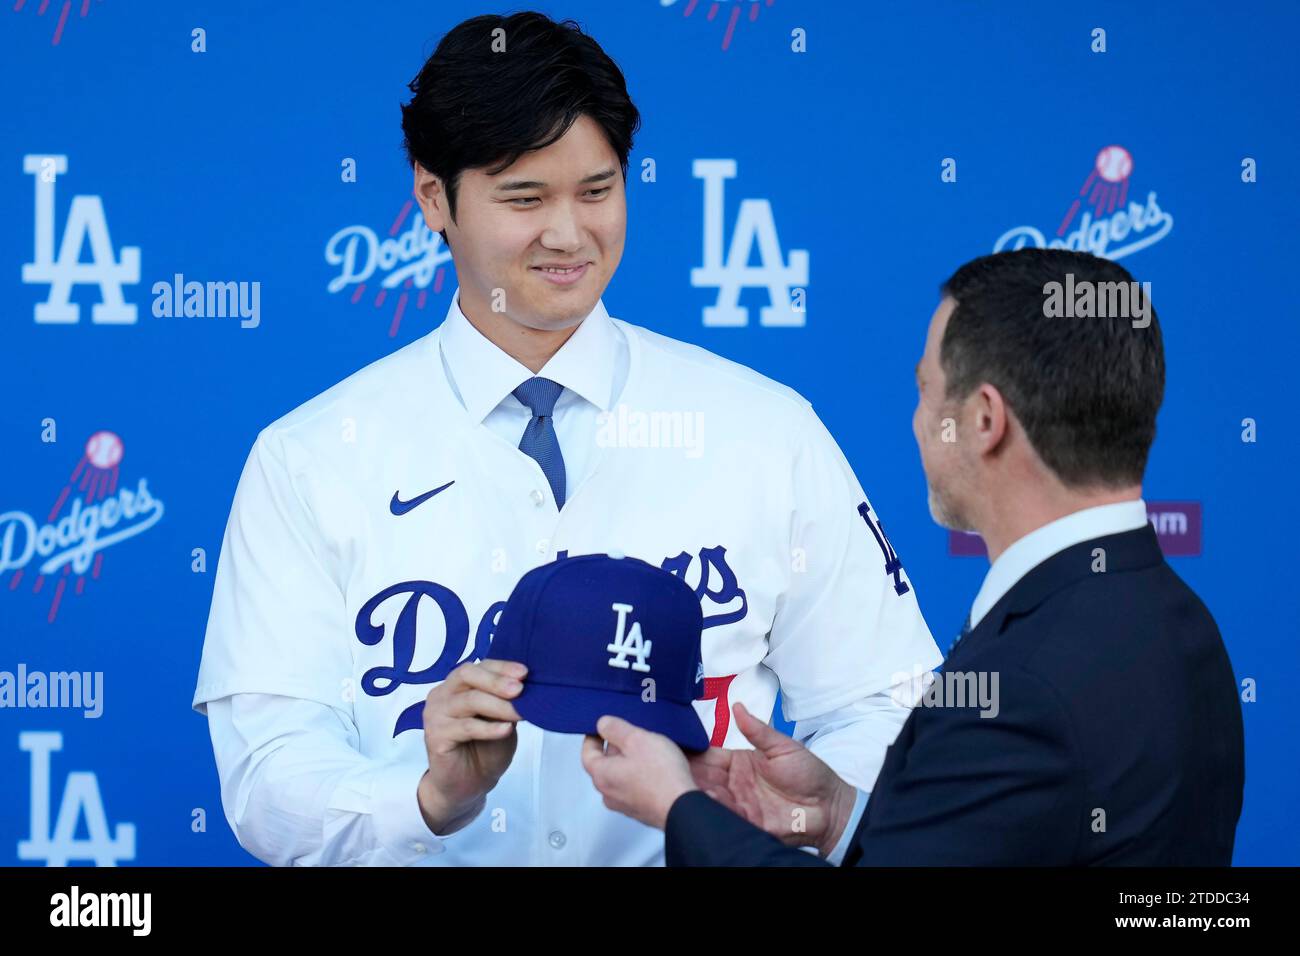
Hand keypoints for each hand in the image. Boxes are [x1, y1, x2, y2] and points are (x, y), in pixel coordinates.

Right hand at [418, 659, 525, 833]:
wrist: (468, 784)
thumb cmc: (485, 748)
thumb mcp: (501, 718)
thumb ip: (506, 700)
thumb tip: (524, 684)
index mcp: (457, 685)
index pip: (479, 666)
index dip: (502, 667)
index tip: (525, 673)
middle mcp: (442, 694)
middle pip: (467, 675)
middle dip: (496, 681)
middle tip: (519, 689)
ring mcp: (435, 714)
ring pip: (469, 700)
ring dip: (498, 705)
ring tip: (520, 713)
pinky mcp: (435, 736)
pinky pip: (465, 727)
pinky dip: (488, 728)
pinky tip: (505, 730)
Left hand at [580, 716, 697, 829]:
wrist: (684, 806)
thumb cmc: (661, 776)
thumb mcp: (637, 739)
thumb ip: (615, 729)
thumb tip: (603, 724)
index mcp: (602, 775)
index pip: (588, 754)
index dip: (593, 737)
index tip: (600, 728)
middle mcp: (609, 794)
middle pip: (605, 765)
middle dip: (615, 748)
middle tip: (629, 735)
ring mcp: (626, 804)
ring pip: (621, 777)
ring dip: (630, 763)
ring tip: (647, 750)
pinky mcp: (642, 809)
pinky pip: (635, 788)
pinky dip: (641, 776)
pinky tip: (656, 768)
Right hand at [687, 702, 856, 856]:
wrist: (830, 807)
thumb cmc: (810, 774)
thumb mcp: (782, 746)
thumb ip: (758, 730)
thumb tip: (737, 706)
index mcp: (739, 763)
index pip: (708, 756)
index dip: (690, 751)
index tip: (670, 745)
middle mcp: (734, 785)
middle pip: (702, 777)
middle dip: (684, 772)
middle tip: (666, 764)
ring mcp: (738, 805)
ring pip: (707, 797)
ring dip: (693, 790)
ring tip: (679, 781)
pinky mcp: (746, 823)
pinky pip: (724, 816)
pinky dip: (712, 809)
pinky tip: (702, 800)